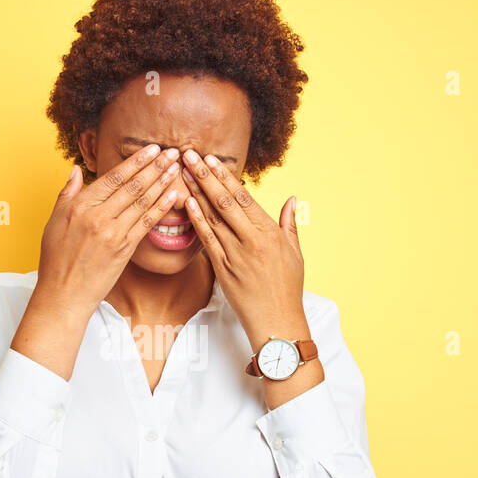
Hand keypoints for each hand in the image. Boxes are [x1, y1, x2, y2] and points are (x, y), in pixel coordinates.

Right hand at [33, 144, 182, 318]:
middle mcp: (97, 217)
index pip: (113, 177)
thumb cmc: (56, 259)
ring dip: (162, 183)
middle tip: (172, 152)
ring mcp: (113, 233)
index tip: (151, 150)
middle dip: (155, 167)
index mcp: (80, 206)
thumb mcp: (54, 221)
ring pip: (142, 202)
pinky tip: (173, 196)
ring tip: (175, 169)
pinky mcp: (124, 249)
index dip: (135, 161)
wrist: (64, 294)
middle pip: (132, 186)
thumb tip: (77, 170)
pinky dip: (161, 208)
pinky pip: (146, 223)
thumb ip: (67, 194)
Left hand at [180, 150, 306, 350]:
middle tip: (188, 155)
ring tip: (182, 172)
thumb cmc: (287, 288)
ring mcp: (235, 255)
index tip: (211, 158)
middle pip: (224, 201)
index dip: (225, 176)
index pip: (244, 197)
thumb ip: (289, 224)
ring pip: (212, 217)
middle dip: (205, 176)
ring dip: (195, 192)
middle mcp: (251, 240)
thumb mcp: (295, 253)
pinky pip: (207, 240)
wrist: (277, 322)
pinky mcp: (222, 270)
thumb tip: (291, 199)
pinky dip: (196, 220)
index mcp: (269, 232)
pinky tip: (186, 203)